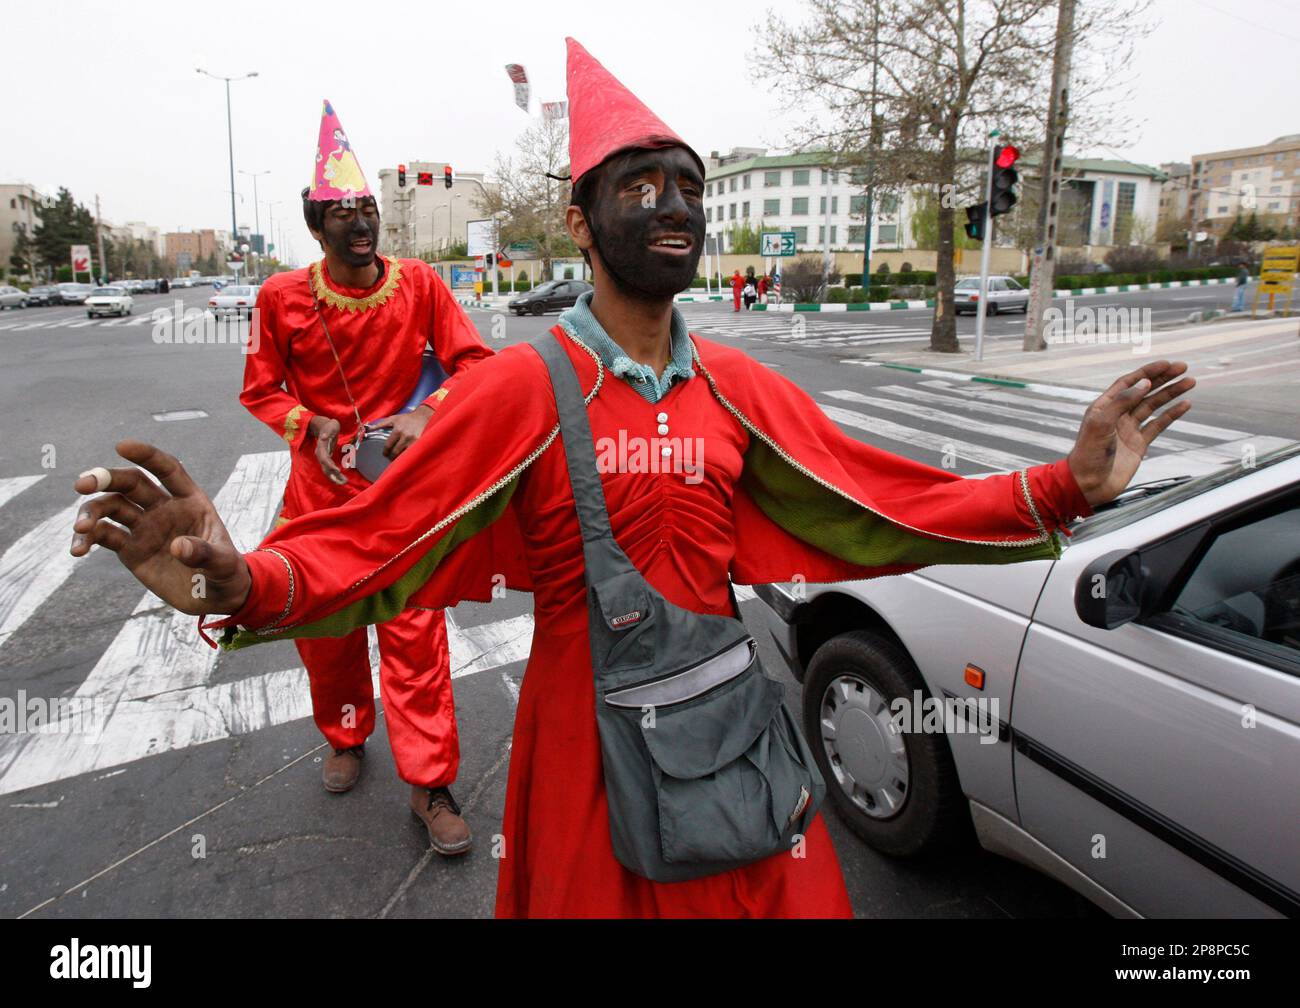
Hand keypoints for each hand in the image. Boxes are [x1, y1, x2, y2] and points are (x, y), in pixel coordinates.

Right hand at [70, 441, 250, 615]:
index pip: (168, 469)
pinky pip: (104, 536)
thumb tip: (179, 547)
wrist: (215, 597)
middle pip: (131, 483)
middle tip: (82, 484)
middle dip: (106, 479)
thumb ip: (205, 554)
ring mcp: (145, 527)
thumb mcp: (224, 564)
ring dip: (91, 512)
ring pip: (111, 507)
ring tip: (80, 527)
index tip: (121, 446)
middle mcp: (163, 507)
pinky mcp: (130, 549)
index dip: (147, 456)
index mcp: (190, 500)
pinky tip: (78, 549)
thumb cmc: (226, 573)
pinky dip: (87, 539)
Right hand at [308, 415, 347, 485]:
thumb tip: (323, 437)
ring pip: (327, 470)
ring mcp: (323, 457)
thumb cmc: (329, 426)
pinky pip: (330, 468)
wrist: (323, 427)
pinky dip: (336, 474)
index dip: (330, 465)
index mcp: (321, 447)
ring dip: (335, 477)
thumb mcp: (330, 425)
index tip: (337, 470)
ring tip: (344, 482)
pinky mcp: (327, 459)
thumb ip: (328, 431)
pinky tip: (342, 479)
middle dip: (333, 476)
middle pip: (325, 468)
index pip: (324, 458)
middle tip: (343, 482)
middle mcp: (321, 454)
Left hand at [371, 404, 432, 459]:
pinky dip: (409, 457)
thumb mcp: (393, 419)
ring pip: (404, 455)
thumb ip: (380, 424)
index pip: (388, 446)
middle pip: (396, 452)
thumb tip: (368, 429)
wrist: (423, 416)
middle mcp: (405, 436)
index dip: (385, 452)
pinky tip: (407, 458)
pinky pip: (412, 453)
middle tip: (390, 458)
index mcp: (397, 430)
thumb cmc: (407, 418)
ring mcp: (414, 440)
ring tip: (398, 459)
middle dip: (392, 457)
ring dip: (400, 458)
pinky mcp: (420, 443)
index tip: (385, 454)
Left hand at [1068, 360, 1194, 506]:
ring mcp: (1129, 429)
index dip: (1147, 372)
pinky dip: (1171, 414)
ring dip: (1171, 393)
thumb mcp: (1101, 423)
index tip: (1166, 364)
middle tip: (1183, 367)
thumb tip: (1144, 383)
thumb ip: (1121, 402)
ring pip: (1153, 406)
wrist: (1089, 484)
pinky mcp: (1138, 444)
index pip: (1128, 383)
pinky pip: (1158, 425)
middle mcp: (1117, 415)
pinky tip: (1185, 405)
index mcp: (1104, 406)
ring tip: (1189, 382)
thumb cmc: (1088, 453)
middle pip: (1144, 391)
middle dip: (1163, 378)